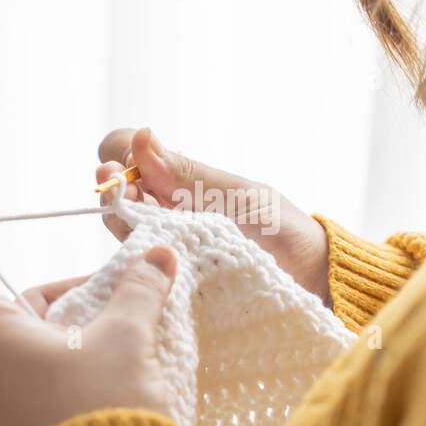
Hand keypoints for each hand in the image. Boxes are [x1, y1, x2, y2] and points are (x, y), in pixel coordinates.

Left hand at [0, 189, 178, 425]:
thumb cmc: (103, 415)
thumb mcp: (127, 341)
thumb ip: (139, 291)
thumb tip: (158, 256)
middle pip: (18, 305)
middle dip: (73, 293)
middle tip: (127, 292)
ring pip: (34, 342)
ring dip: (80, 329)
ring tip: (132, 335)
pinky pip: (40, 376)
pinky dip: (74, 360)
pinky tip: (119, 368)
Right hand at [97, 127, 330, 301]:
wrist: (311, 278)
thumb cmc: (280, 229)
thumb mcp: (235, 197)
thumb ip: (187, 175)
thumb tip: (141, 138)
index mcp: (178, 180)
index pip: (124, 153)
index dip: (118, 158)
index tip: (129, 172)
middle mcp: (164, 212)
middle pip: (114, 195)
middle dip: (114, 192)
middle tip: (131, 199)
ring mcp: (165, 248)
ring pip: (121, 234)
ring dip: (124, 226)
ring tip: (152, 233)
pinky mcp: (169, 286)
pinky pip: (139, 276)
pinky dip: (137, 267)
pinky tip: (150, 267)